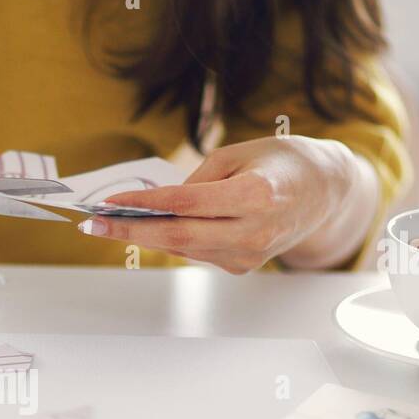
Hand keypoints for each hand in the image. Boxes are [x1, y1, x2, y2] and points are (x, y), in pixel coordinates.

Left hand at [80, 136, 377, 271]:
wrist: (325, 192)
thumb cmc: (282, 163)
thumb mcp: (239, 152)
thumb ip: (197, 179)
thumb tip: (160, 203)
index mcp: (256, 196)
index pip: (187, 204)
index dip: (145, 204)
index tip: (110, 202)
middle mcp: (254, 232)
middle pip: (180, 236)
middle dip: (131, 231)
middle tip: (93, 225)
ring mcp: (250, 255)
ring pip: (185, 249)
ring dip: (145, 237)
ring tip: (108, 225)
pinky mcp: (244, 266)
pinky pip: (198, 252)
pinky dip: (173, 240)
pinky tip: (148, 228)